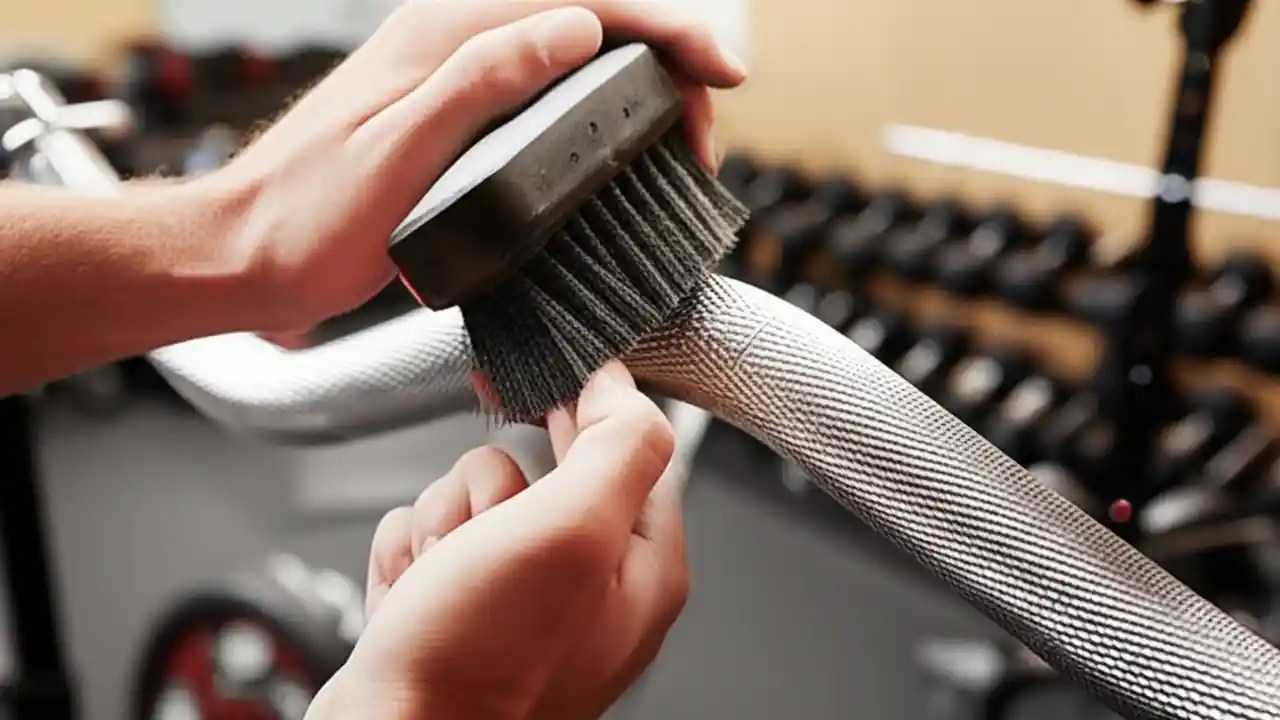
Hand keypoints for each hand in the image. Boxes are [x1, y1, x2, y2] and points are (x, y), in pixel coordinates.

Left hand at [199, 0, 746, 331]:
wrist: (243, 256)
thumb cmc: (307, 219)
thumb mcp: (399, 151)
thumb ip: (483, 78)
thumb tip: (573, 28)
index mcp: (443, 35)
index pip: (583, 3)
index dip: (666, 28)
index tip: (719, 71)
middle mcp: (450, 42)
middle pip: (586, 21)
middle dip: (665, 59)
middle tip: (703, 131)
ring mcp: (451, 76)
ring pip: (570, 56)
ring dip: (637, 85)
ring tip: (677, 140)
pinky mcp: (451, 116)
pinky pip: (542, 91)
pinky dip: (597, 109)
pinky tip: (615, 145)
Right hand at [306, 361, 686, 719]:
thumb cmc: (479, 666)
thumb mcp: (569, 533)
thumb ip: (616, 447)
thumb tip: (624, 386)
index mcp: (639, 566)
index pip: (629, 449)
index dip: (582, 408)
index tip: (538, 385)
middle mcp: (587, 587)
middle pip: (536, 472)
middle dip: (488, 490)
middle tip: (475, 529)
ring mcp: (519, 604)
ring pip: (474, 498)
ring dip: (442, 525)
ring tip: (437, 576)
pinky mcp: (459, 615)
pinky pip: (429, 541)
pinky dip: (409, 558)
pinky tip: (410, 596)